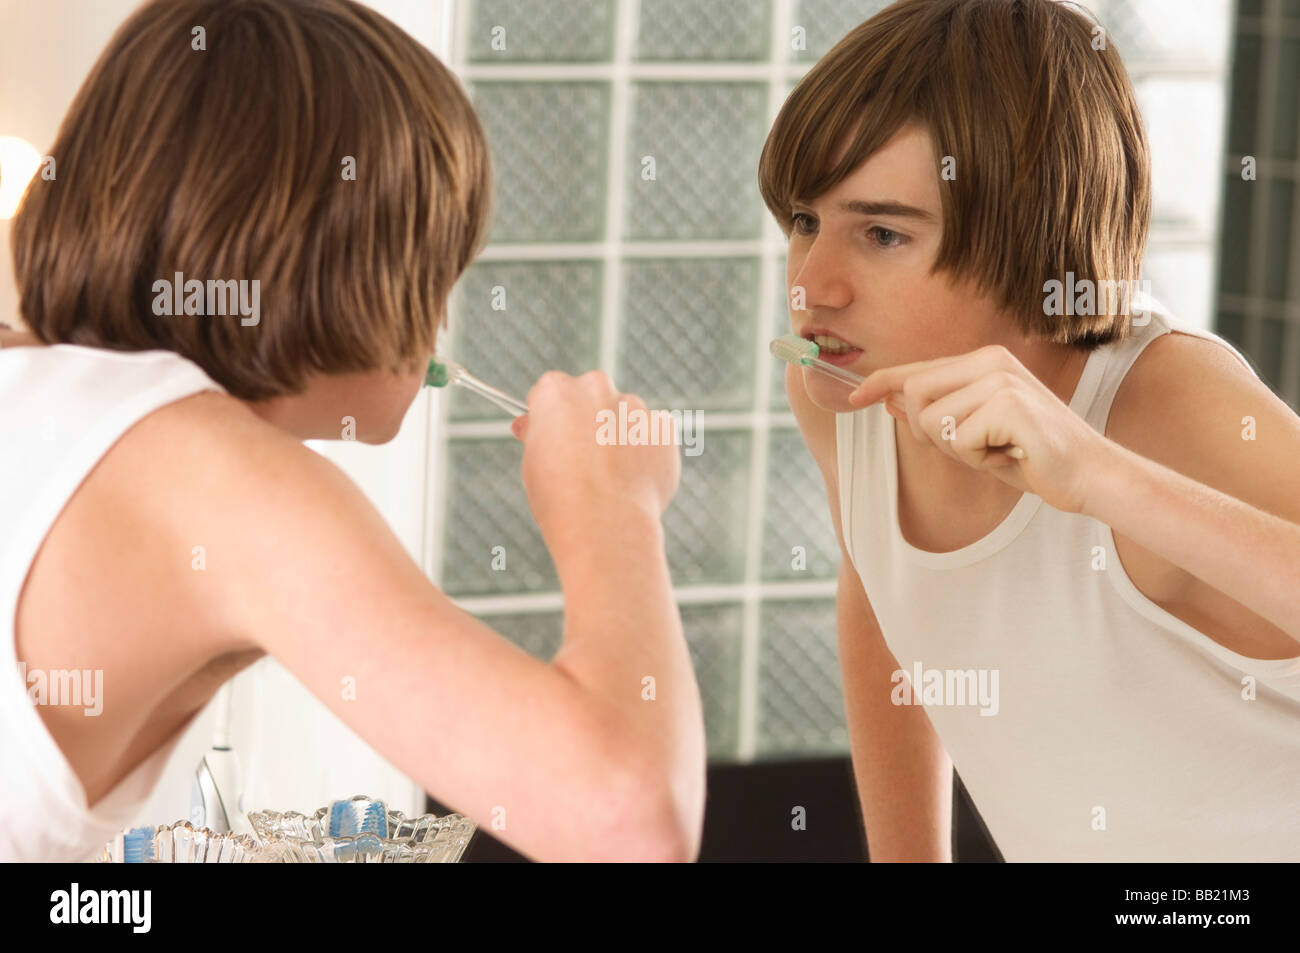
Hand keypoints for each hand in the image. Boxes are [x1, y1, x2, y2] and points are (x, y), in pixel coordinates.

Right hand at [512, 370, 680, 547]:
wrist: (604, 522)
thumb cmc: (560, 497)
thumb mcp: (533, 463)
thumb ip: (538, 435)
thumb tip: (530, 426)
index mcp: (557, 392)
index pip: (551, 392)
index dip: (551, 416)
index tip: (553, 435)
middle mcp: (596, 389)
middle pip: (591, 394)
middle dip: (588, 417)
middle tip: (584, 456)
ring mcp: (634, 407)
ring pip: (626, 414)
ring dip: (620, 433)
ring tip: (612, 476)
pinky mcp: (663, 427)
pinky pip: (654, 433)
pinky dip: (648, 450)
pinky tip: (635, 478)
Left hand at [847, 345, 1106, 513]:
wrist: (1087, 474)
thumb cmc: (1030, 454)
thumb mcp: (975, 431)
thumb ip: (936, 412)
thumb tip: (890, 399)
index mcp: (984, 360)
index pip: (917, 369)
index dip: (881, 383)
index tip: (854, 398)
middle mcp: (991, 360)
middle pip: (915, 394)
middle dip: (928, 432)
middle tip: (971, 447)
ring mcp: (1000, 379)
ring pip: (934, 420)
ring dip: (958, 449)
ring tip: (995, 449)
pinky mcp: (1009, 404)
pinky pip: (959, 439)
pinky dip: (978, 458)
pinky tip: (1009, 454)